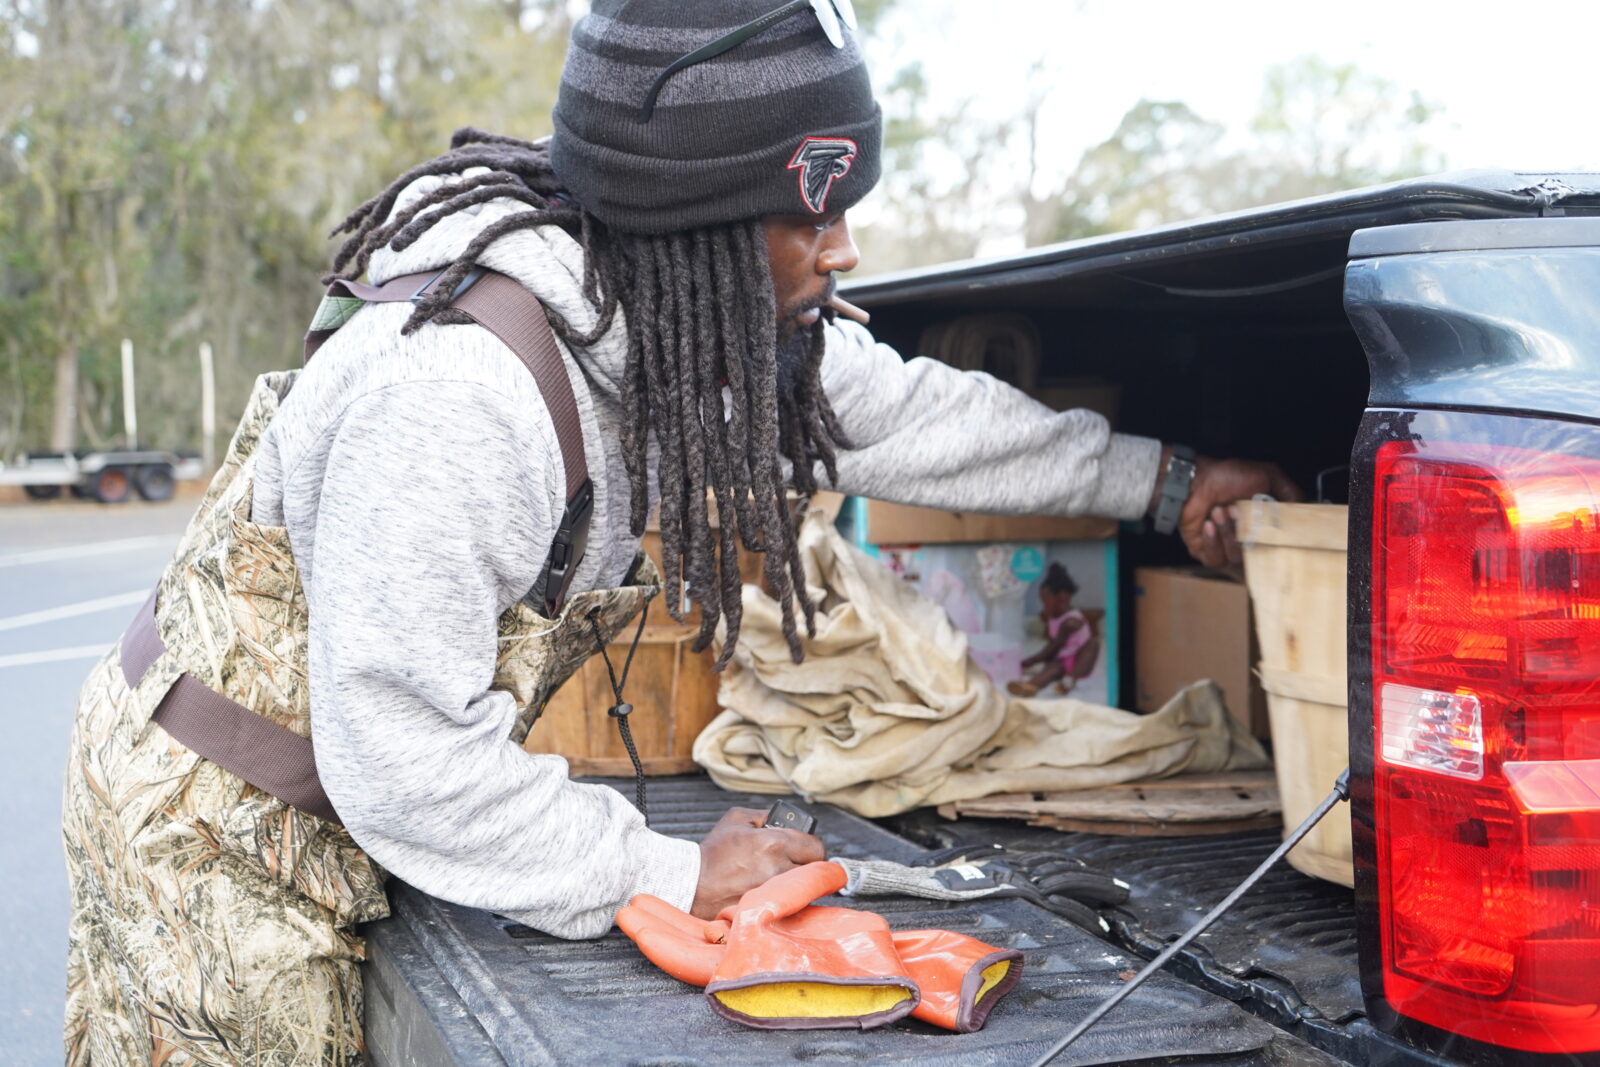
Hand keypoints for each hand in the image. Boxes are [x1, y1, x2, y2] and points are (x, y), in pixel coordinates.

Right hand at [691, 807, 825, 919]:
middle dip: (808, 865)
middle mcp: (778, 869)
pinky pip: (790, 905)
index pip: (817, 847)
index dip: (812, 846)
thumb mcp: (736, 820)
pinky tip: (771, 895)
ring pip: (805, 889)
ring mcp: (774, 893)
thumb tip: (784, 820)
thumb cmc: (712, 854)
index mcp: (774, 843)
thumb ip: (765, 815)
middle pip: (816, 870)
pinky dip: (786, 901)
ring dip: (798, 884)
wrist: (692, 885)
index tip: (806, 849)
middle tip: (795, 863)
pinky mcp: (768, 911)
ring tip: (779, 879)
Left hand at [1177, 454, 1301, 568]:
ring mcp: (1225, 546)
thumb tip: (1305, 506)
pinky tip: (1208, 525)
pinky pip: (1216, 560)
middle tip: (1234, 509)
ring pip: (1236, 555)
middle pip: (1257, 551)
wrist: (1193, 481)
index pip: (1276, 543)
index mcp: (1261, 523)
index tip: (1268, 522)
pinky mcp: (1206, 553)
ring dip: (1227, 531)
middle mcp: (1244, 537)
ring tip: (1218, 510)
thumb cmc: (1226, 476)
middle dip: (1246, 530)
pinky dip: (1213, 542)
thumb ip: (1290, 491)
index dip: (1274, 536)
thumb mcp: (1267, 475)